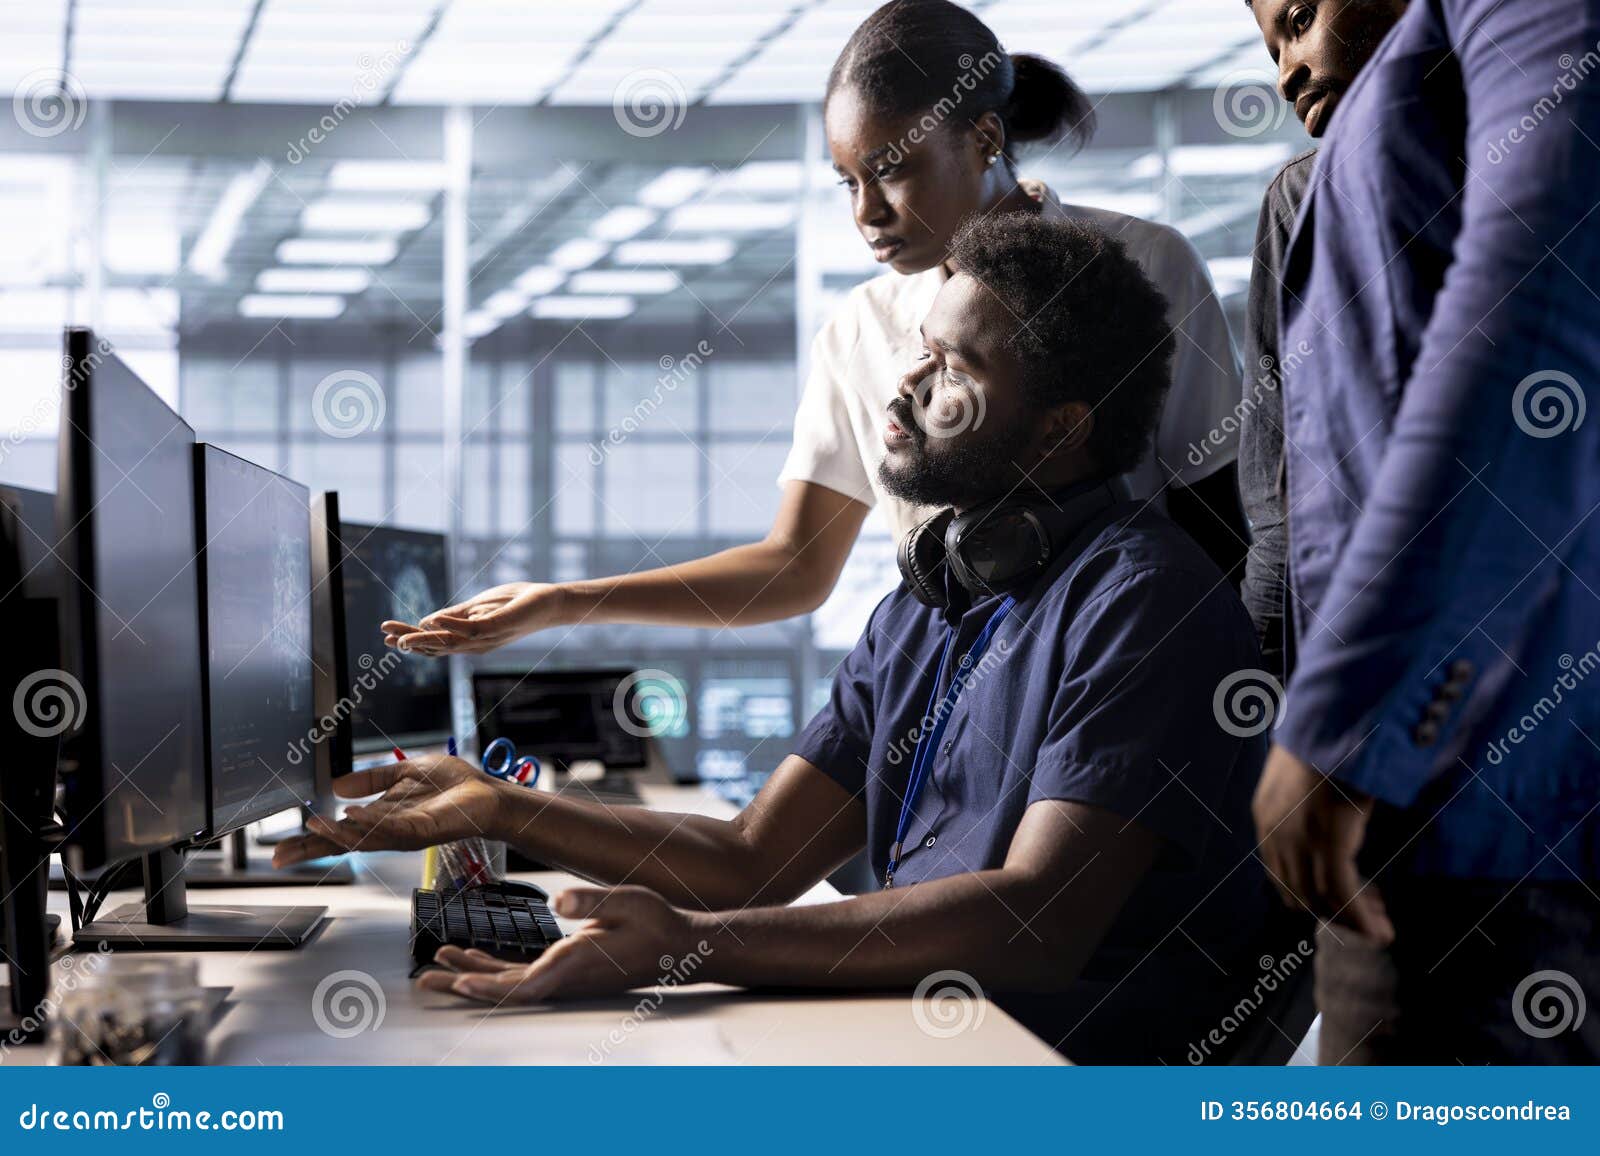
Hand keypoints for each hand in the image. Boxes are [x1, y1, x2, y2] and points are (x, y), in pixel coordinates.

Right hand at [272, 754, 505, 866]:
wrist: (487, 792)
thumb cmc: (452, 785)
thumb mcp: (403, 774)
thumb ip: (372, 780)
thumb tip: (336, 787)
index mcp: (382, 819)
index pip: (340, 834)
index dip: (311, 842)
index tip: (281, 852)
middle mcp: (389, 831)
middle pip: (345, 843)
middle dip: (313, 850)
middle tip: (282, 856)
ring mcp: (406, 832)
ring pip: (364, 837)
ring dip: (337, 832)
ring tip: (311, 826)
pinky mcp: (425, 827)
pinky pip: (393, 827)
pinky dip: (371, 821)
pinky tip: (351, 814)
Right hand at [383, 582, 566, 655]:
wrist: (547, 601)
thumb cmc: (514, 603)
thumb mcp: (478, 607)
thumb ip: (454, 615)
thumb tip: (426, 621)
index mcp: (469, 639)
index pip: (434, 642)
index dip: (410, 638)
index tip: (386, 633)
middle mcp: (475, 643)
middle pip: (437, 646)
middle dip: (410, 642)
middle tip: (385, 639)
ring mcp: (487, 636)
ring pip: (450, 642)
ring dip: (424, 638)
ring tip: (402, 637)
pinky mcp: (499, 625)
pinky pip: (472, 628)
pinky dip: (451, 624)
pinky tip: (433, 618)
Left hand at [416, 886, 711, 1003]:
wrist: (678, 946)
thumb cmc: (655, 922)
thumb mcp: (628, 901)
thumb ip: (591, 900)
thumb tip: (557, 898)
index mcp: (577, 962)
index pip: (527, 982)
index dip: (491, 985)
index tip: (461, 982)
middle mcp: (565, 976)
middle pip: (504, 988)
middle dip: (462, 983)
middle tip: (424, 979)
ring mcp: (563, 976)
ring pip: (507, 981)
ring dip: (470, 973)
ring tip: (435, 966)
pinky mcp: (563, 968)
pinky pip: (519, 973)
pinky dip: (490, 966)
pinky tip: (468, 957)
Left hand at [1252, 744, 1393, 943]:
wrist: (1337, 714)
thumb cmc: (1330, 737)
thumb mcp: (1305, 773)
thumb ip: (1307, 801)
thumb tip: (1329, 819)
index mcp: (1266, 818)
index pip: (1282, 878)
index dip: (1314, 899)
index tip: (1345, 902)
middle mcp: (1276, 833)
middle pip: (1301, 896)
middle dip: (1336, 914)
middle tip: (1371, 920)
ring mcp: (1300, 838)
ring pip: (1324, 900)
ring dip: (1354, 920)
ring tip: (1381, 930)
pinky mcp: (1327, 839)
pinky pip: (1344, 892)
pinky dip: (1363, 917)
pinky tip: (1381, 930)